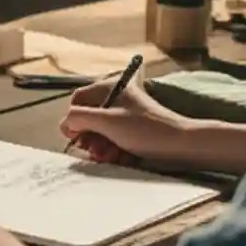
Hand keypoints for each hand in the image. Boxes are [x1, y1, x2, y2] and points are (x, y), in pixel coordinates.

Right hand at [60, 76, 197, 168]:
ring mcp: (126, 115)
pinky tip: (120, 158)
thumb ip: (78, 119)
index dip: (74, 120)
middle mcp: (117, 98)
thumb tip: (65, 125)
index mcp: (110, 87)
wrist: (181, 145)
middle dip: (90, 137)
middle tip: (95, 151)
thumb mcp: (106, 122)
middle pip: (88, 118)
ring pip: (101, 132)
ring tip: (109, 157)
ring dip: (101, 147)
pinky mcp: (134, 131)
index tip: (78, 137)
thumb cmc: (145, 129)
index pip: (78, 100)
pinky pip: (114, 139)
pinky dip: (114, 150)